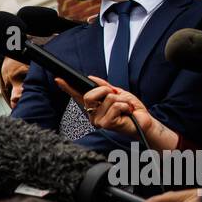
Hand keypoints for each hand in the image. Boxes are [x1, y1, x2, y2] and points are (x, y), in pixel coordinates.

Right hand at [55, 75, 179, 149]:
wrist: (143, 122)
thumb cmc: (130, 110)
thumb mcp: (117, 93)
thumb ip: (104, 86)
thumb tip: (91, 78)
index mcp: (94, 107)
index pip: (77, 95)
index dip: (67, 87)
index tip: (58, 79)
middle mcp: (92, 114)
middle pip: (90, 94)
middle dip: (107, 91)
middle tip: (117, 98)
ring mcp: (97, 121)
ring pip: (108, 98)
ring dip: (122, 100)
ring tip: (125, 108)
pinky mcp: (106, 124)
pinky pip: (115, 106)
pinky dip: (125, 106)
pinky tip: (127, 112)